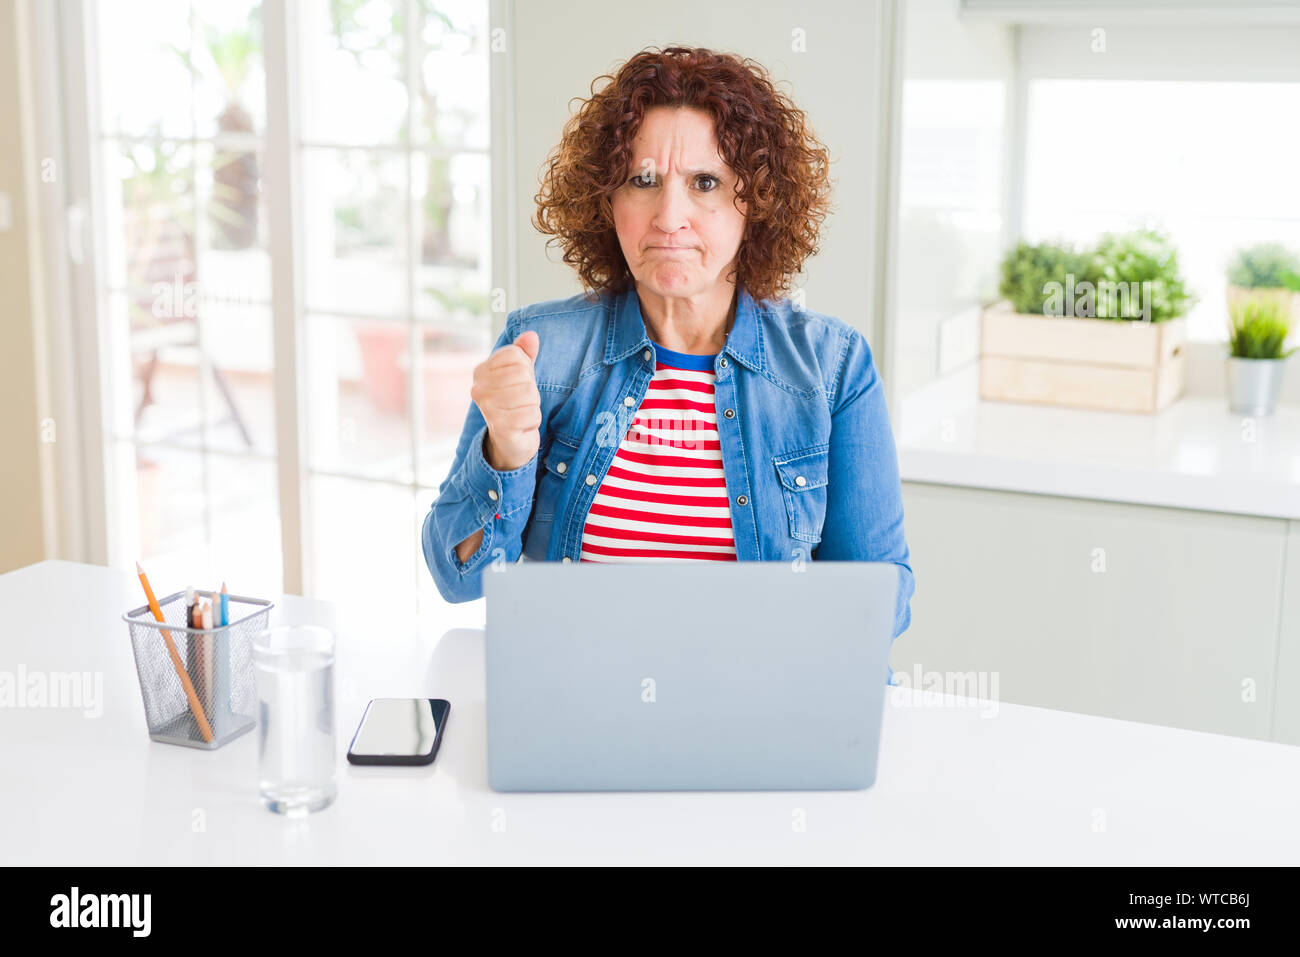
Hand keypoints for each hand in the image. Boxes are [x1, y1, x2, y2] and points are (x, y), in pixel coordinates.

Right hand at [471, 329, 541, 471]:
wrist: (509, 441)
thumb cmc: (515, 403)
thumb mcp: (520, 375)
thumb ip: (524, 354)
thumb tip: (531, 336)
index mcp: (481, 371)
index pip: (515, 355)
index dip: (526, 369)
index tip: (518, 383)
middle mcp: (479, 388)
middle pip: (524, 374)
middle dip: (531, 390)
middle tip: (521, 402)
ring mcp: (487, 408)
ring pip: (529, 394)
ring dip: (533, 406)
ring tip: (521, 413)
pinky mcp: (500, 426)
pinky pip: (532, 414)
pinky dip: (533, 421)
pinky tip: (522, 425)